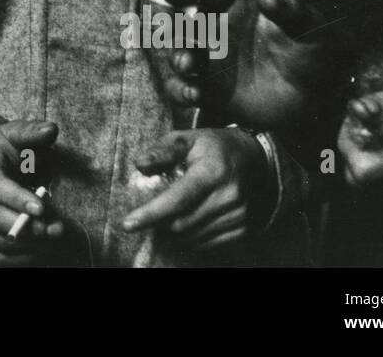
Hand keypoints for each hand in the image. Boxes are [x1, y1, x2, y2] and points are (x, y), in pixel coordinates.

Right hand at [0, 119, 63, 265]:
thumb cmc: (0, 150)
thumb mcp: (13, 134)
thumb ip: (32, 132)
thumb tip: (50, 129)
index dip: (17, 199)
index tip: (41, 208)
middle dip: (30, 227)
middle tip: (57, 228)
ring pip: (0, 242)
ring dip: (30, 245)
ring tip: (54, 236)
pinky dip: (22, 259)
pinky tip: (43, 251)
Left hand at [121, 128, 272, 250]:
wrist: (254, 159)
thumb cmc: (213, 147)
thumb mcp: (187, 138)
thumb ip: (162, 151)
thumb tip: (139, 164)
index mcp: (213, 171)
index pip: (178, 199)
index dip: (151, 213)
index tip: (128, 223)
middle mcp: (229, 196)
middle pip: (182, 223)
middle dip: (159, 223)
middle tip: (148, 215)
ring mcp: (239, 215)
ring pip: (193, 237)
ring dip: (173, 232)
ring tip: (167, 217)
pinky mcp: (244, 229)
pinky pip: (208, 244)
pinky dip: (191, 238)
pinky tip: (185, 223)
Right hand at [160, 0, 331, 129]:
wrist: (318, 98)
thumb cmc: (313, 52)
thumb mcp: (310, 28)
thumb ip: (290, 12)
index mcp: (234, 3)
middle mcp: (215, 28)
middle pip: (179, 20)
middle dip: (172, 26)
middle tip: (175, 34)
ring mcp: (209, 60)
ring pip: (176, 53)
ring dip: (176, 57)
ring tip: (190, 67)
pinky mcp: (208, 91)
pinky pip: (182, 89)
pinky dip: (181, 90)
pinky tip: (195, 94)